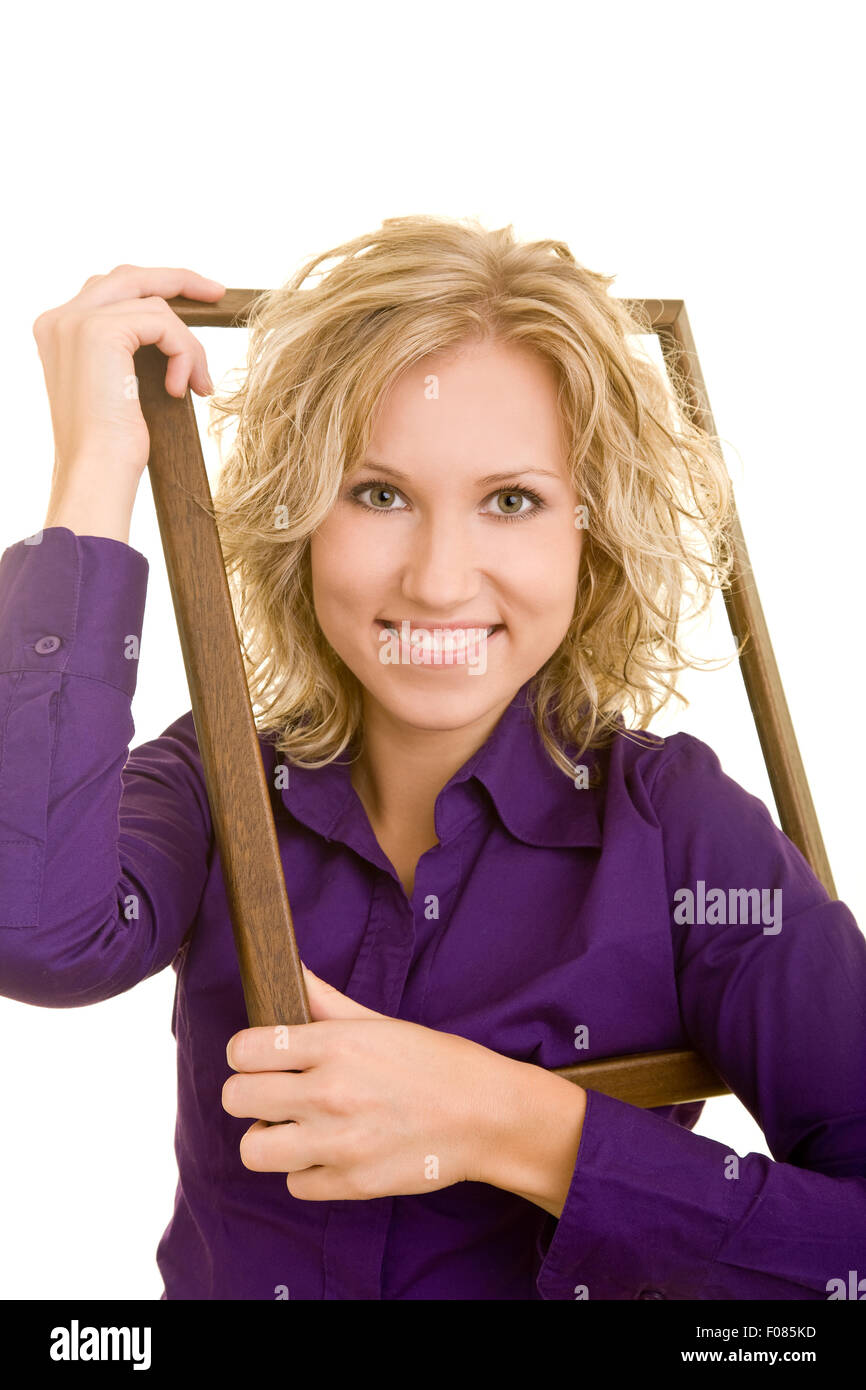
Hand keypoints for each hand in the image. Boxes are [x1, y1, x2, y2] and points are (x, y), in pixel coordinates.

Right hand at [33, 264, 224, 485]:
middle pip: (130, 276)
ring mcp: (76, 321)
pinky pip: (164, 322)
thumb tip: (169, 331)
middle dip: (177, 280)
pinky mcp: (101, 331)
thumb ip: (129, 350)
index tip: (197, 295)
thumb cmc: (111, 446)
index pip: (111, 289)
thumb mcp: (118, 385)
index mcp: (57, 330)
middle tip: (216, 293)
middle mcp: (60, 318)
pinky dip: (184, 353)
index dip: (155, 286)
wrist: (97, 473)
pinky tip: (182, 389)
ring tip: (196, 385)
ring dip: (188, 347)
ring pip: (156, 306)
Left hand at [222, 964, 525, 1200]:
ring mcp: (338, 1142)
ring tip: (294, 1127)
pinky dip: (307, 1171)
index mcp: (336, 1044)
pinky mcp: (351, 1184)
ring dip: (269, 1138)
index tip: (260, 1057)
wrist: (486, 1116)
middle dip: (250, 1093)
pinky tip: (330, 1151)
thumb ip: (323, 1000)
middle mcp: (330, 1092)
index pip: (244, 1049)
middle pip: (236, 1098)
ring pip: (253, 1149)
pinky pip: (293, 1184)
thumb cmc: (435, 1063)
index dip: (246, 1052)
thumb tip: (287, 969)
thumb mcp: (379, 1021)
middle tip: (275, 1092)